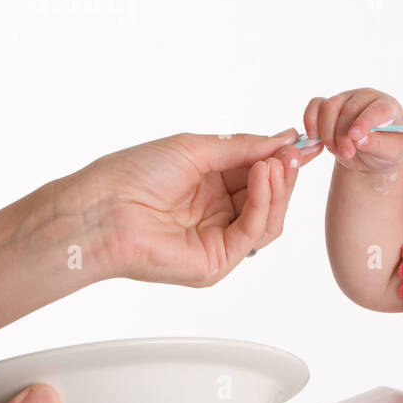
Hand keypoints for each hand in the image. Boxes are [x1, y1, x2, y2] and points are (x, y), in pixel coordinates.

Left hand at [71, 129, 323, 285]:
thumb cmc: (131, 175)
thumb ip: (243, 147)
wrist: (99, 209)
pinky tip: (262, 178)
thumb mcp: (195, 148)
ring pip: (270, 219)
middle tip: (293, 152)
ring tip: (276, 163)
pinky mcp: (216, 262)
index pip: (258, 175)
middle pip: (270, 198)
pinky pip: (253, 233)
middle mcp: (217, 215)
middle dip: (284, 173)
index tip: (303, 143)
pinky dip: (264, 204)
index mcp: (209, 187)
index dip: (281, 160)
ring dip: (278, 188)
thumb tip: (283, 140)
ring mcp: (218, 240)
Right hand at [304, 89, 402, 173]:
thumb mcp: (389, 153)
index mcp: (388, 106)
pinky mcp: (328, 104)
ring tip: (336, 150)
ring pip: (330, 107)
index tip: (355, 136)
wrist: (369, 156)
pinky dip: (311, 121)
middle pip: (349, 110)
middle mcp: (367, 97)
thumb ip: (378, 145)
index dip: (365, 122)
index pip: (378, 109)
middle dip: (343, 135)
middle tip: (346, 154)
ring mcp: (346, 98)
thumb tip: (361, 140)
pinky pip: (315, 105)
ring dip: (328, 132)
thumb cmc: (384, 151)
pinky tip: (314, 137)